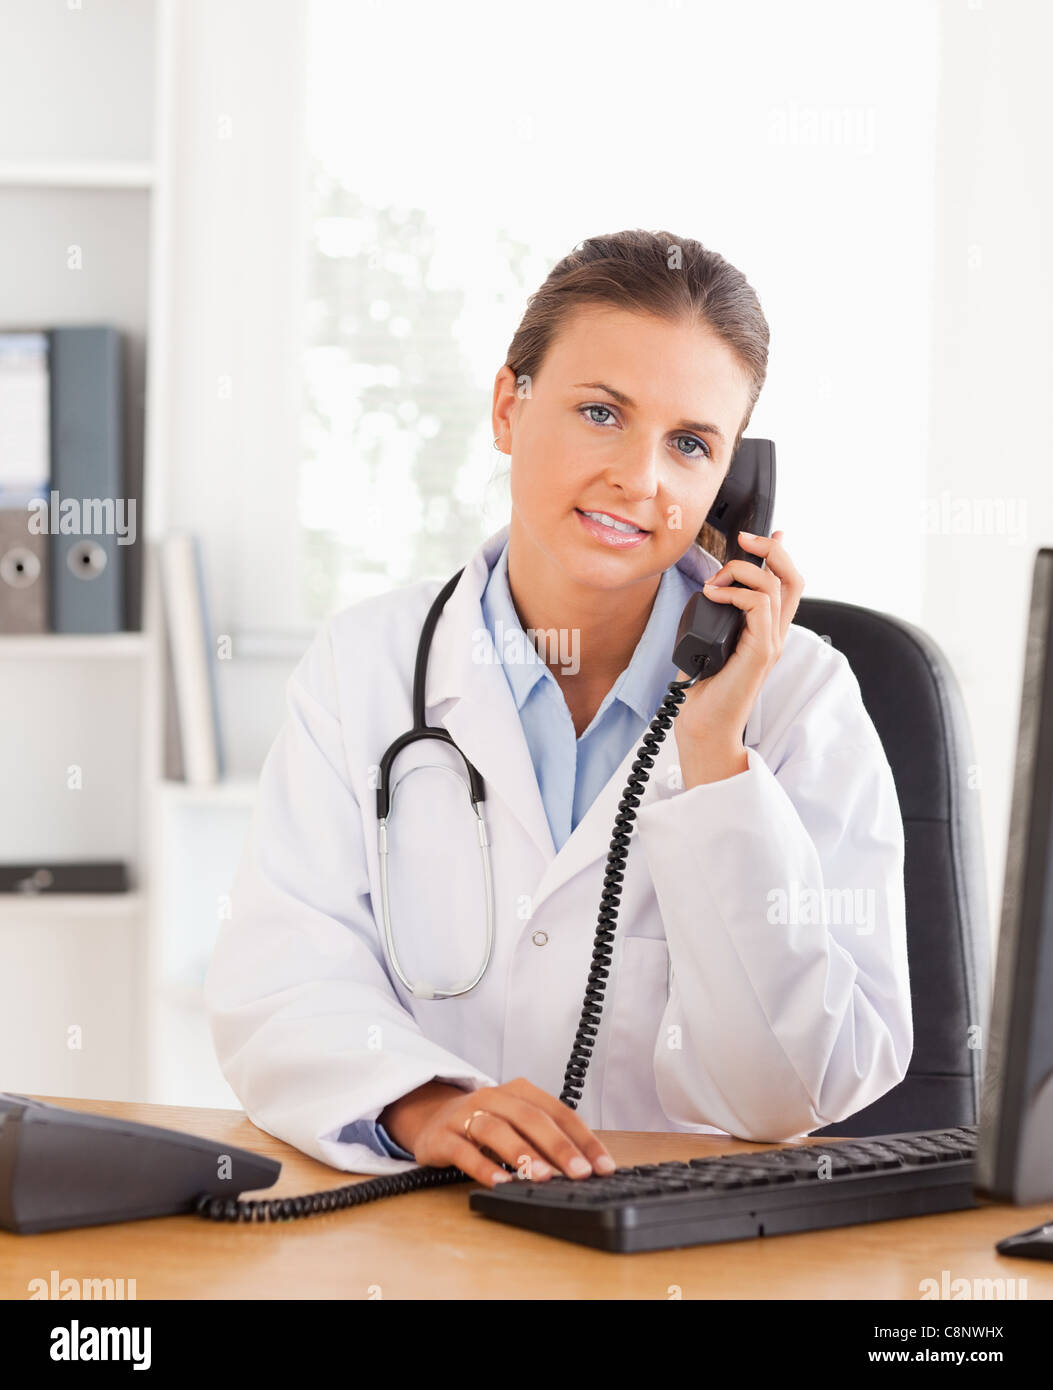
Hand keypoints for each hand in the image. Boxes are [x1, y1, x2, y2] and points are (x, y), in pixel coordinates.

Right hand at [381, 1077, 616, 1187]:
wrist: (432, 1118)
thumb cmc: (485, 1123)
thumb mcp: (516, 1122)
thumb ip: (545, 1138)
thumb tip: (585, 1166)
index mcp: (519, 1092)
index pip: (558, 1112)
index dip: (582, 1138)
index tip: (602, 1166)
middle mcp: (493, 1098)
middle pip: (530, 1118)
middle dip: (558, 1146)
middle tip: (579, 1172)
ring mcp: (466, 1116)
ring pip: (497, 1130)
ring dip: (522, 1153)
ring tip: (543, 1177)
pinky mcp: (443, 1137)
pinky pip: (463, 1151)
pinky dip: (483, 1167)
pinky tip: (500, 1182)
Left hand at [673, 530, 804, 783]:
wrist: (703, 727)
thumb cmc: (701, 692)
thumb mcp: (707, 641)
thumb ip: (716, 617)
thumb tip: (708, 591)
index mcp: (764, 632)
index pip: (786, 585)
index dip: (779, 555)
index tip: (761, 536)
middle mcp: (774, 635)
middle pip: (793, 578)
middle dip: (771, 549)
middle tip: (744, 539)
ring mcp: (770, 643)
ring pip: (773, 586)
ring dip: (741, 571)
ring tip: (714, 582)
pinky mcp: (761, 652)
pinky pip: (759, 605)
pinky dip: (736, 592)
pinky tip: (714, 595)